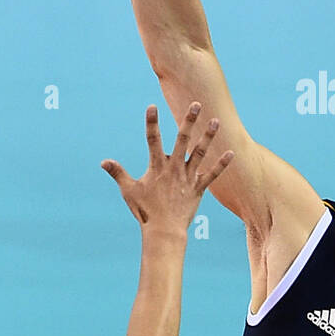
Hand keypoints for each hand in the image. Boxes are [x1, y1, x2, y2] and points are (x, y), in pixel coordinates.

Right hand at [102, 103, 231, 231]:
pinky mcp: (198, 189)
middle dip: (189, 121)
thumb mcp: (129, 191)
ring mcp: (188, 178)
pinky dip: (221, 164)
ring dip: (208, 136)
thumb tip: (103, 162)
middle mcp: (174, 168)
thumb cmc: (145, 211)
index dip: (151, 123)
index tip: (151, 106)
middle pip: (182, 140)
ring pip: (200, 153)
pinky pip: (212, 174)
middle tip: (196, 104)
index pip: (153, 140)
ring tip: (216, 121)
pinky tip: (231, 152)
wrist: (163, 231)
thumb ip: (118, 173)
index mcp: (157, 167)